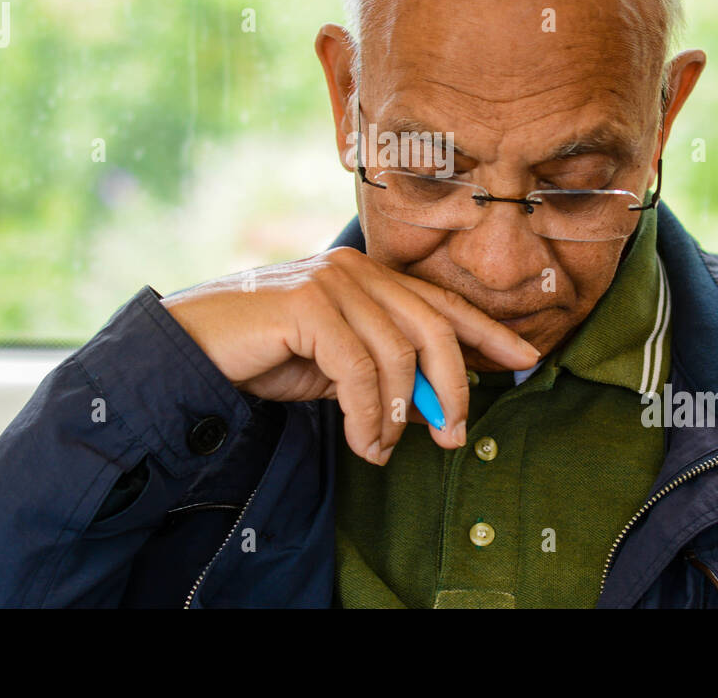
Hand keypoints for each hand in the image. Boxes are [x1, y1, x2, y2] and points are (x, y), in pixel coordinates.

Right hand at [160, 247, 540, 464]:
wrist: (192, 347)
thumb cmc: (264, 355)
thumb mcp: (337, 365)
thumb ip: (385, 372)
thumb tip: (440, 408)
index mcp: (367, 274)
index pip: (440, 304)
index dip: (486, 332)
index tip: (525, 359)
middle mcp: (355, 268)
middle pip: (431, 327)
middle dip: (452, 388)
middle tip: (452, 436)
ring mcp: (331, 281)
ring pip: (397, 355)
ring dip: (397, 416)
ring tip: (381, 450)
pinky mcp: (307, 304)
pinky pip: (359, 370)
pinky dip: (367, 415)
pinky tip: (361, 441)